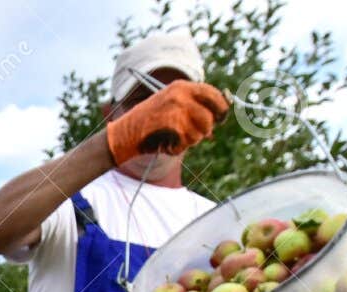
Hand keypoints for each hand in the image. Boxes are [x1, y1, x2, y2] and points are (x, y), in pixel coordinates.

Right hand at [104, 81, 228, 165]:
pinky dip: (177, 148)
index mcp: (181, 87)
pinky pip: (187, 144)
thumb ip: (193, 105)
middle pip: (209, 117)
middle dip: (204, 130)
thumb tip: (221, 114)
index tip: (222, 118)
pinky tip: (165, 143)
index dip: (221, 107)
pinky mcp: (173, 128)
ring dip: (189, 141)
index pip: (213, 94)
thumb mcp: (171, 103)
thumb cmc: (149, 122)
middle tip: (193, 134)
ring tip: (172, 137)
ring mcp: (177, 111)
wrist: (124, 133)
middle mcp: (181, 96)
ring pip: (200, 133)